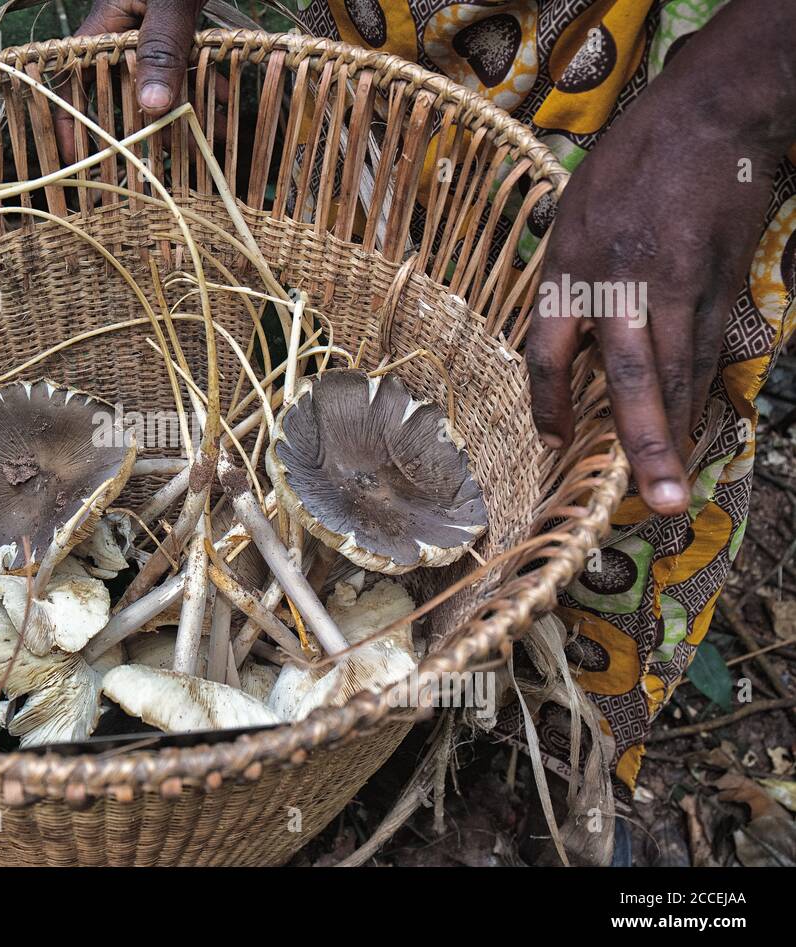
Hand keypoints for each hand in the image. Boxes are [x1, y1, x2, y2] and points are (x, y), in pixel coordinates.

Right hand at [56, 0, 204, 161]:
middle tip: (180, 155)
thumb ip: (161, 49)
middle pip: (127, 95)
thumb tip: (153, 105)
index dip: (70, 121)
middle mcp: (122, 38)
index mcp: (104, 29)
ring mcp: (149, 36)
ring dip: (189, 110)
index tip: (75, 157)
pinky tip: (226, 98)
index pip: (74, 81)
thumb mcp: (168, 5)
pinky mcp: (176, 30)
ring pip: (161, 86)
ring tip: (219, 131)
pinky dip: (206, 84)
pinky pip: (186, 67)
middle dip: (154, 128)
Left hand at [526, 1, 795, 514]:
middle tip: (653, 503)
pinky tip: (697, 432)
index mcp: (570, 269)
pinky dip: (703, 396)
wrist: (711, 115)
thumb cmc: (629, 164)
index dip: (549, 405)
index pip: (548, 354)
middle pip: (633, 379)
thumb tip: (564, 343)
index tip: (553, 442)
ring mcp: (681, 287)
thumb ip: (565, 281)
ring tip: (678, 490)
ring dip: (681, 435)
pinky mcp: (725, 284)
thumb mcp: (571, 216)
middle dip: (643, 444)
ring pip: (683, 375)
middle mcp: (623, 286)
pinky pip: (711, 352)